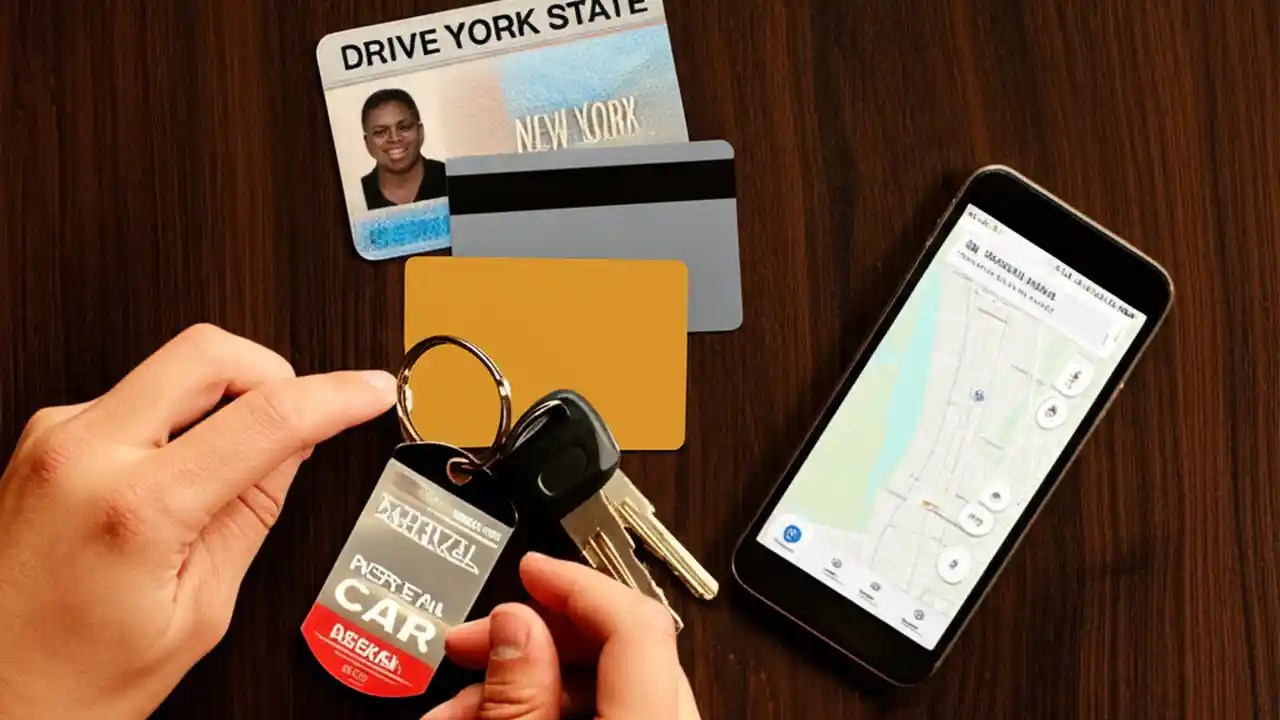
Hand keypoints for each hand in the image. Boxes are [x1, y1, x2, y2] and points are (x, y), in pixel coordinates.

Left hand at [0, 324, 396, 718]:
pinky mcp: (45, 440)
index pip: (264, 419)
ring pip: (171, 369)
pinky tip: (185, 474)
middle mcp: (81, 454)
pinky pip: (138, 396)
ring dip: (222, 401)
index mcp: (133, 508)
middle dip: (273, 372)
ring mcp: (54, 439)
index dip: (334, 396)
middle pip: (206, 352)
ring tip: (229, 474)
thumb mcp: (199, 610)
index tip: (368, 389)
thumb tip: (293, 449)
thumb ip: (252, 513)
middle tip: (302, 417)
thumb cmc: (74, 680)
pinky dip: (182, 418)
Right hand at [422, 552, 700, 719]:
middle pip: (622, 652)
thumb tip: (515, 624)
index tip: (530, 568)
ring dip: (529, 684)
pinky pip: (612, 717)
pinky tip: (491, 719)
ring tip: (457, 707)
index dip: (579, 583)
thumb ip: (516, 694)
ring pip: (610, 688)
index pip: (638, 624)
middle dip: (537, 639)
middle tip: (471, 642)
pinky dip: (552, 714)